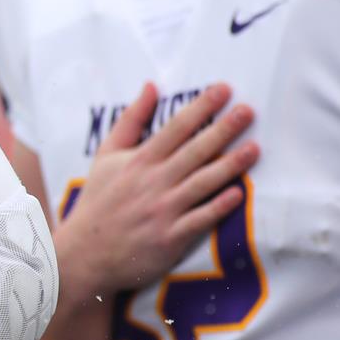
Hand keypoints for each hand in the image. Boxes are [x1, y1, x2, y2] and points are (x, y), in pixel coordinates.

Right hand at [56, 82, 257, 295]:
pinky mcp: (170, 238)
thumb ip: (130, 120)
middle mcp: (153, 182)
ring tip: (254, 148)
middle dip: (223, 129)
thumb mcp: (105, 155)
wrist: (85, 253)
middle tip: (248, 111)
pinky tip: (238, 194)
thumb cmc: (98, 201)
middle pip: (195, 151)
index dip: (201, 107)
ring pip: (202, 182)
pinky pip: (200, 219)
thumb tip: (151, 86)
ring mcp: (163, 210)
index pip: (175, 127)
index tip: (223, 90)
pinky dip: (219, 206)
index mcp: (139, 160)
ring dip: (230, 165)